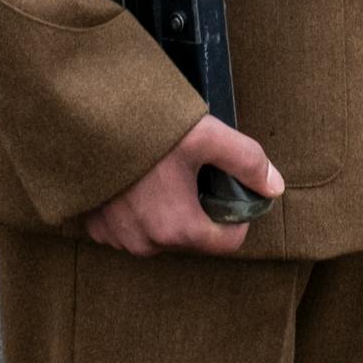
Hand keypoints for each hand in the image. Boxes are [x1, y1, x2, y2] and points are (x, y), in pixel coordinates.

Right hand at [85, 114, 278, 255]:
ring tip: (160, 173)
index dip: (237, 215)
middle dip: (199, 210)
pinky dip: (136, 212)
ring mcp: (119, 239)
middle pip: (193, 237)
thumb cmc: (149, 129)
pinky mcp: (96, 228)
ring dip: (166, 212)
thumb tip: (275, 187)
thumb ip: (247, 161)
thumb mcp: (207, 136)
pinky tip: (134, 181)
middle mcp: (148, 244)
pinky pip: (128, 229)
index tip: (227, 188)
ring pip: (161, 233)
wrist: (86, 119)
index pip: (229, 242)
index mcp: (180, 228)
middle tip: (191, 171)